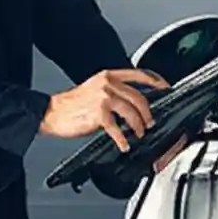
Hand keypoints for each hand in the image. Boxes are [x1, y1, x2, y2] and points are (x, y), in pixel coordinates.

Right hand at [38, 69, 169, 150]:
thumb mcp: (94, 90)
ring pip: (132, 112)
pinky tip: (124, 144)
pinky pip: (118, 129)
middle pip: (139, 97)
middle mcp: (107, 84)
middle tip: (150, 123)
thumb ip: (114, 92)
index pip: (138, 74)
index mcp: (108, 76)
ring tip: (139, 133)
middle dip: (148, 113)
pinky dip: (123, 139)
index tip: (166, 87)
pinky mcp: (99, 114)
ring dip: (139, 126)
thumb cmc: (71, 104)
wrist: (51, 112)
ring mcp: (103, 98)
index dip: (156, 81)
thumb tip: (134, 105)